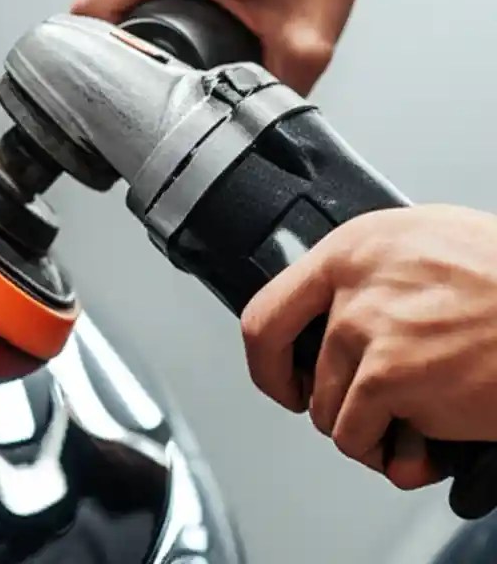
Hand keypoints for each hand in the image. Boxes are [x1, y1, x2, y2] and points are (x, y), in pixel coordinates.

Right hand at [71, 0, 377, 94]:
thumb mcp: (306, 34)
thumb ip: (280, 89)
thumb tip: (255, 131)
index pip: (88, 14)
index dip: (89, 65)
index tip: (105, 99)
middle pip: (94, 16)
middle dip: (109, 63)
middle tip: (136, 102)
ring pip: (110, 5)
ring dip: (124, 44)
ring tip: (150, 79)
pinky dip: (138, 24)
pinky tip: (163, 50)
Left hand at [240, 205, 496, 489]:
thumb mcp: (431, 247)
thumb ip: (377, 278)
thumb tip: (340, 318)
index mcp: (354, 248)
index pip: (267, 314)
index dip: (269, 364)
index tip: (284, 384)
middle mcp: (351, 286)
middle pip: (307, 376)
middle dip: (343, 407)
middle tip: (382, 413)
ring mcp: (366, 331)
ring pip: (331, 413)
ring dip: (371, 432)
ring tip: (418, 423)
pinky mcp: (388, 377)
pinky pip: (358, 437)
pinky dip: (393, 451)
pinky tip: (428, 439)